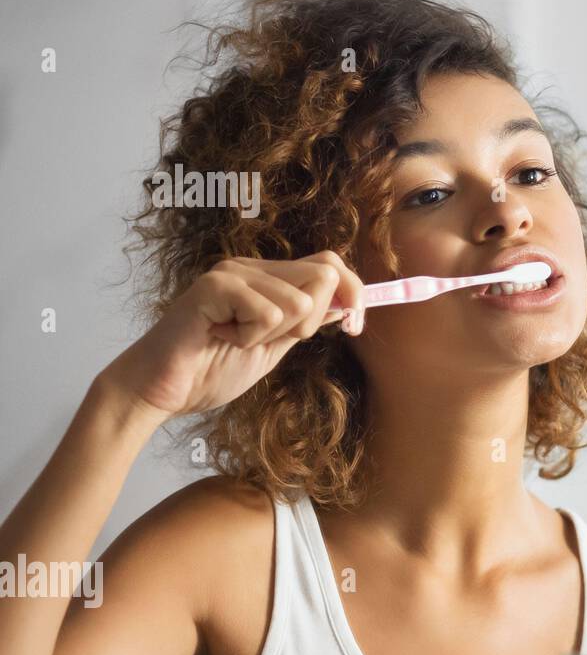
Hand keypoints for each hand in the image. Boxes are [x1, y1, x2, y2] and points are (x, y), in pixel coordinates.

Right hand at [98, 250, 366, 420]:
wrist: (163, 391)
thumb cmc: (211, 370)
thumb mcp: (275, 346)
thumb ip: (305, 322)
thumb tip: (347, 303)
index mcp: (268, 278)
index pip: (329, 264)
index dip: (353, 292)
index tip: (355, 327)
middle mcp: (252, 267)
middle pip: (323, 275)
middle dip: (309, 322)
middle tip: (265, 339)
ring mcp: (232, 273)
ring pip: (298, 301)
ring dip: (271, 335)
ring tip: (234, 339)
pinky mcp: (215, 286)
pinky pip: (267, 312)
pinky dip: (250, 338)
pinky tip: (219, 338)